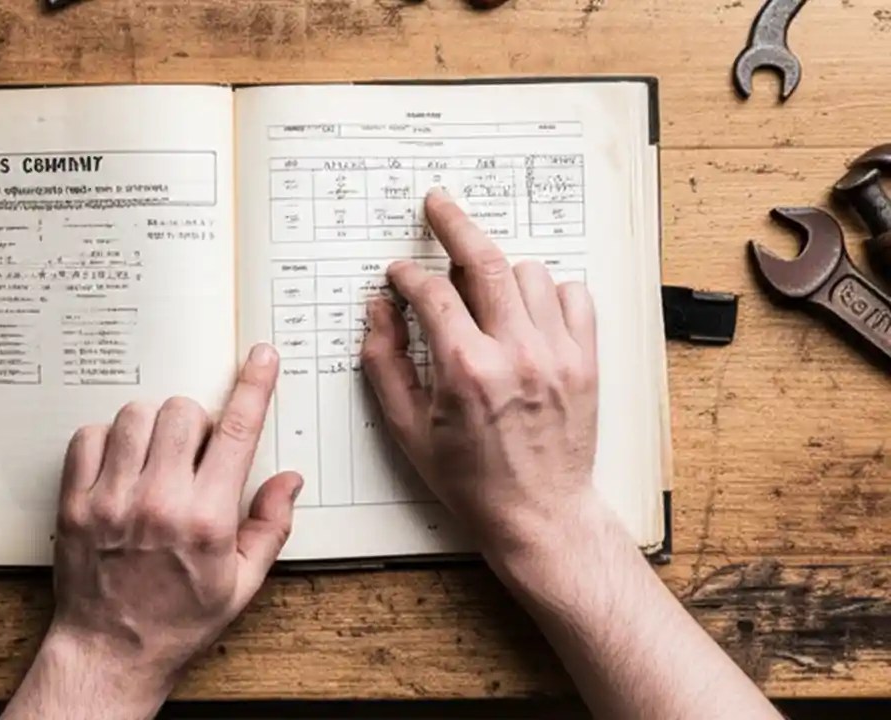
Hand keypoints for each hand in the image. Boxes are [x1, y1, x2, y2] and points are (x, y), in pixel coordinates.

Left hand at [3, 345, 301, 719]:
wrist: (111, 651)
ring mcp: (111, 501)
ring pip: (134, 416)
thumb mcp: (242, 584)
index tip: (260, 358)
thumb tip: (289, 480)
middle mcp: (158, 502)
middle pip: (181, 412)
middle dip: (195, 422)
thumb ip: (271, 526)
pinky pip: (88, 437)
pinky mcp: (75, 504)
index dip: (253, 386)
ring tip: (154, 459)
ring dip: (151, 427)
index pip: (236, 431)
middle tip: (193, 452)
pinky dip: (106, 440)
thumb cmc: (178, 621)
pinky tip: (119, 466)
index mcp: (207, 520)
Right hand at [361, 188, 600, 566]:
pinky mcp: (585, 361)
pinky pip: (573, 295)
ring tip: (483, 293)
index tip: (397, 273)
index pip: (431, 292)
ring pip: (528, 273)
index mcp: (466, 371)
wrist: (539, 513)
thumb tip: (378, 312)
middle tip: (436, 204)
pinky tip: (527, 311)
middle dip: (453, 223)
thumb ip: (384, 363)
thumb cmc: (472, 480)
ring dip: (499, 273)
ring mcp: (557, 355)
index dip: (406, 275)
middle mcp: (515, 354)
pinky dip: (548, 292)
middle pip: (483, 260)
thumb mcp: (407, 430)